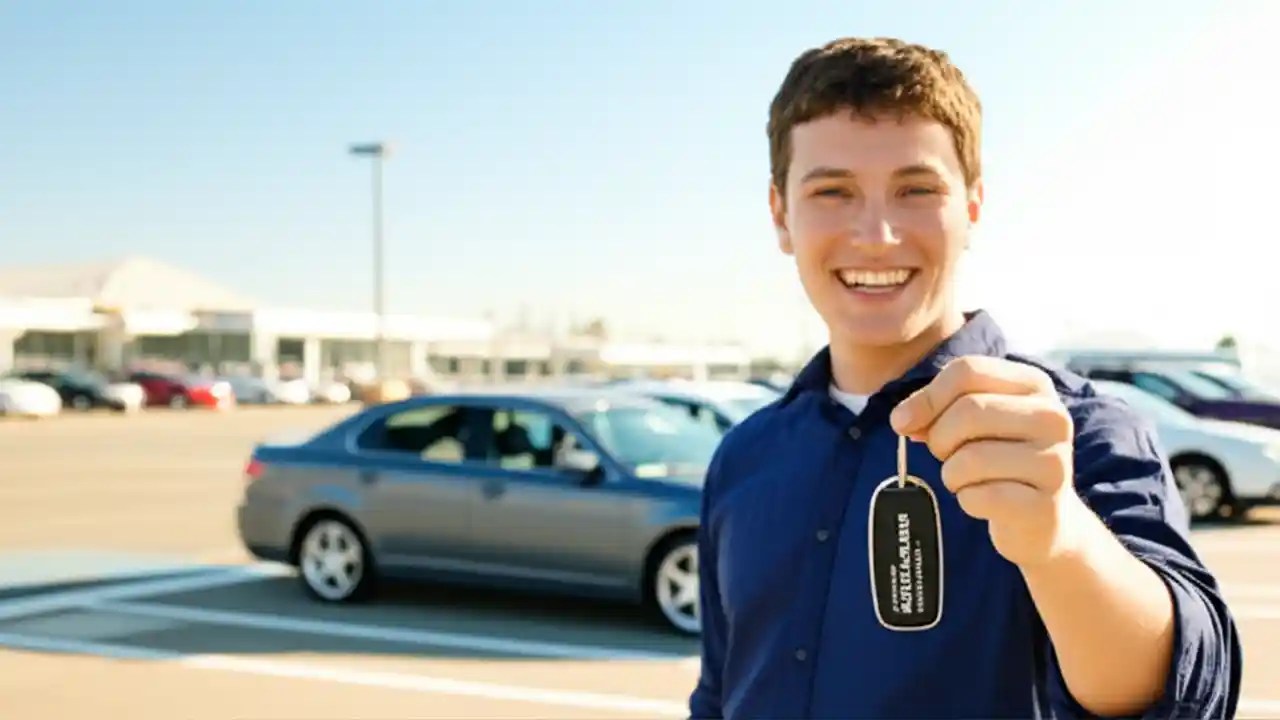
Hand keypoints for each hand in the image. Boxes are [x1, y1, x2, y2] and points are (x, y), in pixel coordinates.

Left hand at [888, 356, 1085, 567]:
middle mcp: (1053, 417)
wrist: (1042, 517)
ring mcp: (1055, 462)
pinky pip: (979, 496)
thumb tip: (903, 419)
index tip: (904, 421)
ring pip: (970, 458)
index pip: (968, 371)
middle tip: (944, 455)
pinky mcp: (1045, 505)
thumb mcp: (972, 421)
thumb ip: (936, 408)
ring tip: (967, 479)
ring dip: (952, 473)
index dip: (927, 397)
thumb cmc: (998, 457)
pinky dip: (967, 500)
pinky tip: (983, 500)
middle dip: (939, 438)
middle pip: (969, 411)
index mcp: (1034, 384)